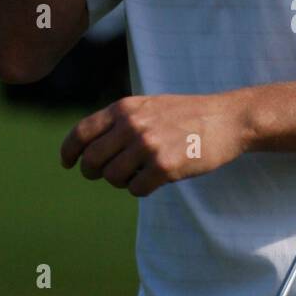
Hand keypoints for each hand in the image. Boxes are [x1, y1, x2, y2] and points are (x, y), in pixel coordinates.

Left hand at [60, 92, 251, 197]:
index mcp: (125, 109)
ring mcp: (148, 146)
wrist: (227, 119)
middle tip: (105, 175)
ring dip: (122, 181)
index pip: (81, 133)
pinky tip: (156, 179)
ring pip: (113, 178)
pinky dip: (142, 189)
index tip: (68, 163)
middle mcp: (132, 126)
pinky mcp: (165, 167)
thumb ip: (121, 120)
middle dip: (94, 172)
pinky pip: (137, 189)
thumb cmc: (188, 114)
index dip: (69, 151)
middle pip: (92, 160)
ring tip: (139, 173)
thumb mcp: (149, 106)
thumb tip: (89, 147)